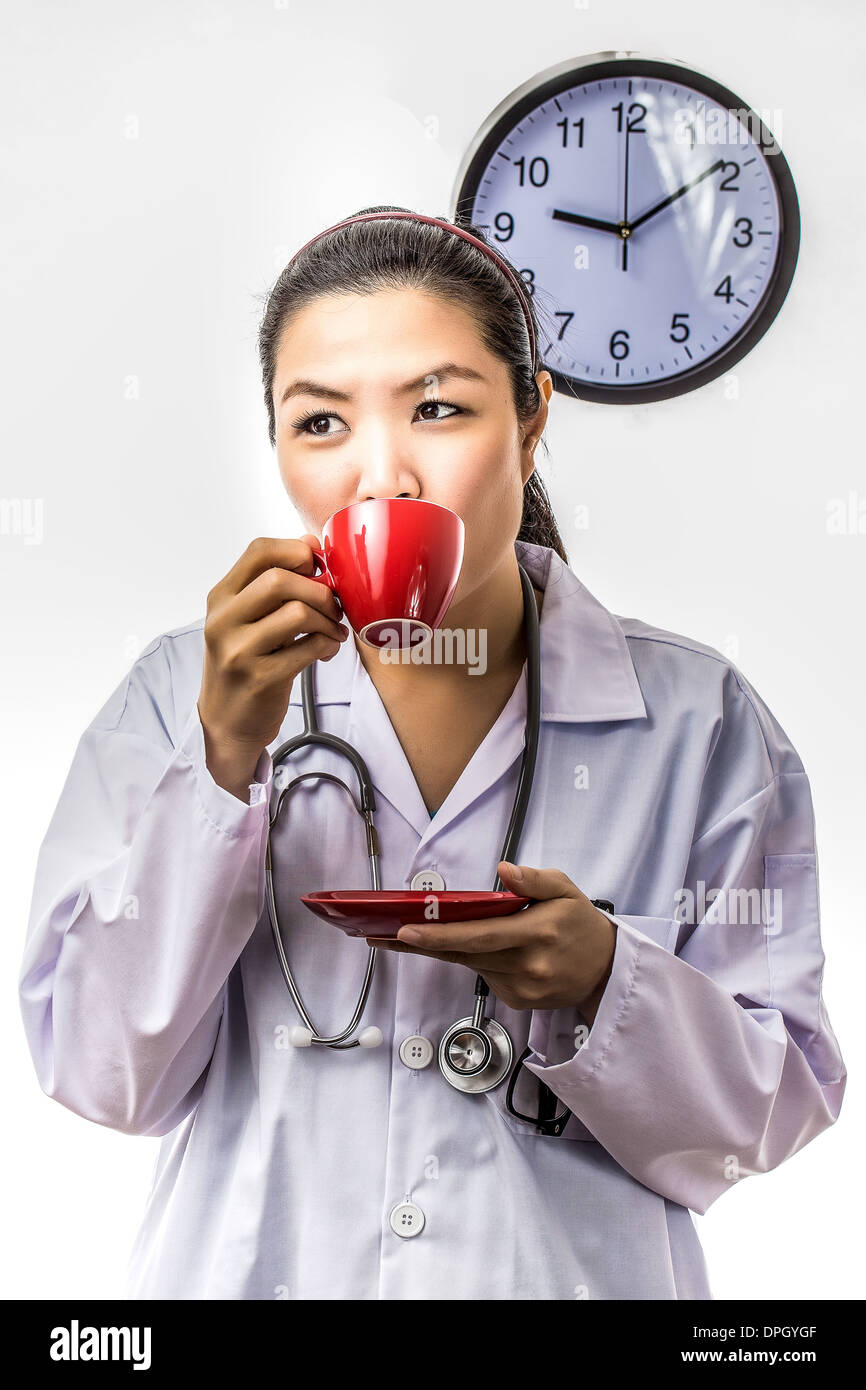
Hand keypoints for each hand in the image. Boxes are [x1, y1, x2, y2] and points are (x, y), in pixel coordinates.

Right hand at [198, 534, 349, 794]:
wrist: (227, 722)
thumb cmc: (245, 664)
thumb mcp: (249, 619)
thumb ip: (273, 585)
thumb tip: (309, 543)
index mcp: (221, 597)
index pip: (259, 550)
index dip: (297, 551)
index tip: (318, 569)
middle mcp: (223, 619)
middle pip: (280, 579)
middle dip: (320, 590)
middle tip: (334, 608)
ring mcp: (237, 650)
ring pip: (298, 612)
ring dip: (328, 620)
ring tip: (333, 632)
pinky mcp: (258, 678)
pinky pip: (308, 648)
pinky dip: (328, 645)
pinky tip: (327, 651)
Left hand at [365, 861, 616, 1016]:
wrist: (606, 970)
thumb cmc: (581, 924)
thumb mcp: (566, 890)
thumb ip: (534, 879)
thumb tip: (504, 869)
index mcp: (538, 933)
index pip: (479, 935)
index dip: (439, 936)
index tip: (405, 932)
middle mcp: (528, 965)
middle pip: (465, 954)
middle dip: (422, 944)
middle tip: (383, 935)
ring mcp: (523, 988)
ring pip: (470, 965)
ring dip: (441, 951)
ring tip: (405, 938)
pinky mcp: (519, 1002)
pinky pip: (485, 977)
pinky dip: (474, 960)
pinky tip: (470, 948)